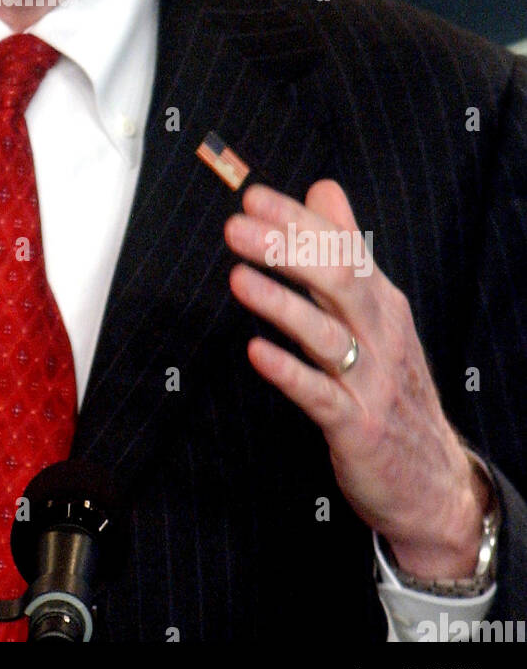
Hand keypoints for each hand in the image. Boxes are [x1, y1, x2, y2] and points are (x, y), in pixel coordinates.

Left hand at [225, 180, 484, 579]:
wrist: (434, 478)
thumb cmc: (391, 383)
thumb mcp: (377, 310)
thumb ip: (348, 250)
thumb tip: (323, 189)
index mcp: (381, 301)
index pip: (340, 247)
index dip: (296, 221)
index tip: (253, 197)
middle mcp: (380, 333)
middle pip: (338, 280)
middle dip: (286, 249)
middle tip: (235, 227)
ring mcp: (371, 380)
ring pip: (326, 334)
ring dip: (281, 303)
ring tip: (237, 278)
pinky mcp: (358, 427)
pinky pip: (321, 395)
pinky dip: (289, 373)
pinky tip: (256, 353)